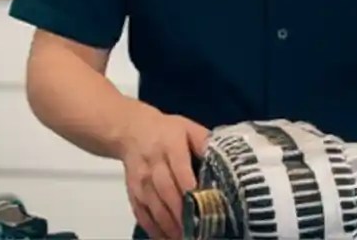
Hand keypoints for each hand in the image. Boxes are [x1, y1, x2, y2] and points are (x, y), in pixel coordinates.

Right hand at [115, 105, 209, 238]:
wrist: (131, 131)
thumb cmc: (166, 131)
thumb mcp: (188, 128)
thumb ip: (205, 142)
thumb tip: (225, 157)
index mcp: (170, 145)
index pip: (180, 168)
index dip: (189, 187)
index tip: (202, 203)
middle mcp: (153, 164)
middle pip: (166, 190)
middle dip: (180, 212)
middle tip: (197, 229)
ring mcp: (141, 180)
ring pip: (154, 205)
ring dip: (169, 225)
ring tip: (184, 237)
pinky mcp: (133, 193)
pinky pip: (142, 213)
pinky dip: (153, 228)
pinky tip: (165, 238)